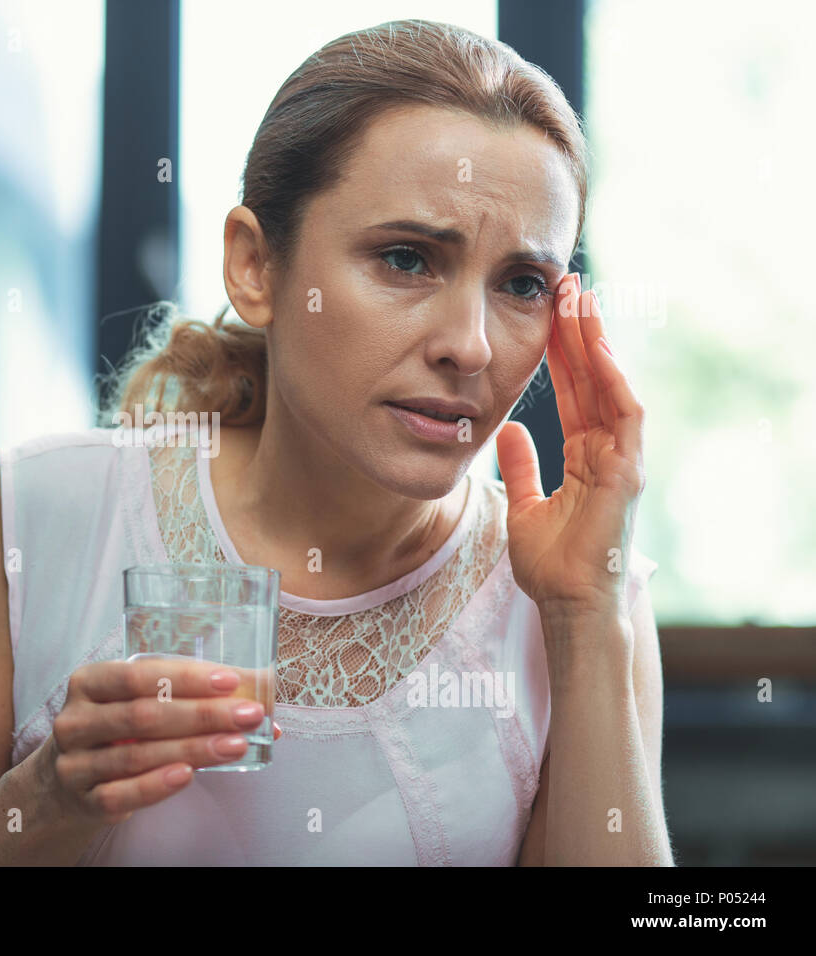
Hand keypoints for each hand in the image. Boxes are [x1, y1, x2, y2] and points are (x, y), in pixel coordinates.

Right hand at [37, 658, 273, 825]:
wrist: (66, 781)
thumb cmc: (115, 730)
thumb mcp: (138, 701)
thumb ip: (190, 691)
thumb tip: (261, 686)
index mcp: (89, 682)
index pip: (137, 675)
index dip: (185, 678)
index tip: (230, 680)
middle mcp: (75, 720)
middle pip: (142, 716)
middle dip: (202, 714)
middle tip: (248, 715)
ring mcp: (76, 763)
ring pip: (138, 756)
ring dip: (193, 749)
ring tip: (236, 745)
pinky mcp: (85, 800)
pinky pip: (123, 794)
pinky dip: (157, 785)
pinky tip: (190, 775)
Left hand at [495, 272, 646, 616]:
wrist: (567, 603)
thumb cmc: (550, 565)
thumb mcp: (523, 504)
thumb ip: (521, 465)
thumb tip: (507, 429)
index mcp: (584, 455)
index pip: (573, 390)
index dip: (561, 350)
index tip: (547, 311)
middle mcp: (606, 450)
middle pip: (593, 378)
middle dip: (579, 331)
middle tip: (565, 284)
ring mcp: (621, 459)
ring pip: (611, 386)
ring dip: (596, 342)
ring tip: (579, 299)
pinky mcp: (628, 472)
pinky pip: (625, 416)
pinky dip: (613, 381)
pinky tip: (598, 350)